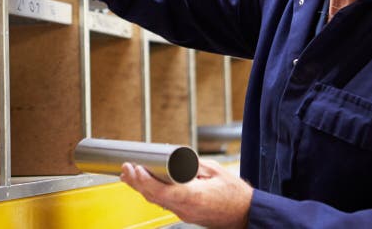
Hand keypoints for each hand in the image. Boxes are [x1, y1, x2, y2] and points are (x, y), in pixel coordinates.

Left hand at [120, 158, 252, 228]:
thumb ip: (194, 165)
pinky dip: (152, 193)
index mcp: (192, 197)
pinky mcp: (186, 213)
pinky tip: (146, 185)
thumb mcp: (215, 172)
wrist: (246, 214)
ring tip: (129, 175)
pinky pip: (164, 203)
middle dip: (137, 182)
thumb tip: (176, 157)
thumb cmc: (235, 195)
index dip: (144, 180)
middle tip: (126, 168)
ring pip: (157, 201)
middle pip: (154, 197)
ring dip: (142, 188)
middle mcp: (185, 209)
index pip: (160, 190)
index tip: (135, 168)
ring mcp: (185, 213)